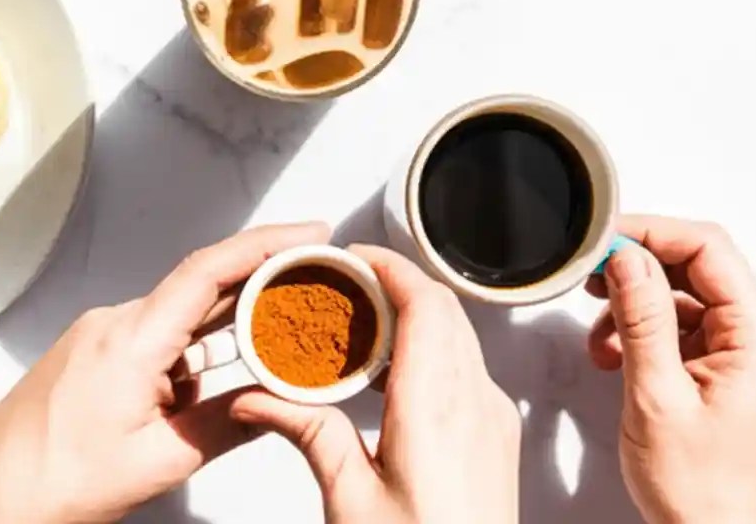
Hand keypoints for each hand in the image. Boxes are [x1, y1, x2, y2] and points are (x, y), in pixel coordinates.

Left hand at [0, 222, 330, 523]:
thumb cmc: (47, 485)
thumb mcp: (157, 462)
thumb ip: (226, 426)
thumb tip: (274, 402)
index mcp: (129, 340)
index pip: (209, 270)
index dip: (266, 244)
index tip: (309, 234)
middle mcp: (112, 325)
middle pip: (200, 287)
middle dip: (260, 286)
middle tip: (312, 292)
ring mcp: (98, 338)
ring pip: (180, 317)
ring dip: (227, 329)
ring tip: (274, 349)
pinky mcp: (91, 357)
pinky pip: (156, 339)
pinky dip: (192, 353)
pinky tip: (214, 383)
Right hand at [232, 245, 520, 523]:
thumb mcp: (348, 500)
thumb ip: (308, 433)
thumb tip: (260, 400)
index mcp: (438, 409)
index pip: (425, 302)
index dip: (389, 265)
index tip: (354, 257)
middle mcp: (476, 403)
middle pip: (444, 309)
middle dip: (395, 284)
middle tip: (348, 285)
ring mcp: (492, 418)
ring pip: (458, 334)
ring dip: (413, 316)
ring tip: (362, 326)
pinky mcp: (495, 435)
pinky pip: (467, 366)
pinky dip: (430, 349)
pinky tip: (393, 374)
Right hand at [587, 216, 755, 523]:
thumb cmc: (696, 485)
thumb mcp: (656, 394)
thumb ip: (642, 318)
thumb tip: (626, 258)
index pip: (708, 249)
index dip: (652, 233)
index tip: (605, 239)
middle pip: (695, 264)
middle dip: (637, 267)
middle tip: (591, 277)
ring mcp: (739, 349)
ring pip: (680, 292)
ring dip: (632, 304)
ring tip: (599, 331)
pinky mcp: (719, 364)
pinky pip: (677, 323)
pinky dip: (638, 329)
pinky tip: (613, 353)